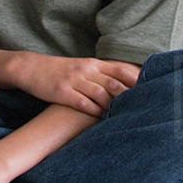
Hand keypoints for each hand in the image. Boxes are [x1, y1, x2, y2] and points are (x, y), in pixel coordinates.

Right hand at [11, 52, 139, 114]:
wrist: (32, 68)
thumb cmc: (60, 70)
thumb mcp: (81, 68)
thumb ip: (100, 75)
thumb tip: (122, 87)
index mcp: (92, 64)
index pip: (120, 70)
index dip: (136, 80)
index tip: (151, 90)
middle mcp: (86, 70)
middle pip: (113, 82)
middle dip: (128, 95)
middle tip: (143, 108)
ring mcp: (74, 80)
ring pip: (100, 93)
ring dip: (113, 106)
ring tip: (124, 117)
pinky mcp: (63, 92)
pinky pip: (83, 103)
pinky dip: (94, 111)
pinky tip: (101, 118)